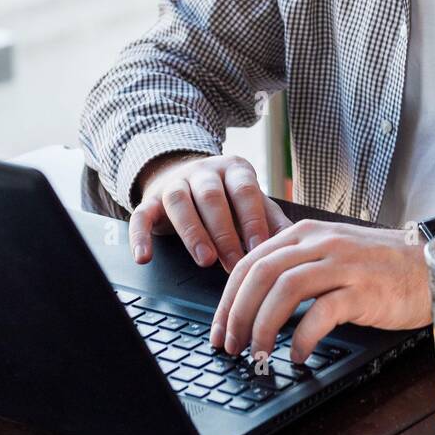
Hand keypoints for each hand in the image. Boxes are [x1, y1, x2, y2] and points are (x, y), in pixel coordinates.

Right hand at [129, 153, 292, 272]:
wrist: (184, 173)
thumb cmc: (228, 198)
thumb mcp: (252, 202)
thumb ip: (271, 220)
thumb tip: (295, 246)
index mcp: (235, 169)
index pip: (244, 192)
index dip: (252, 221)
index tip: (260, 250)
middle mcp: (203, 171)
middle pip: (212, 197)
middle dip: (224, 233)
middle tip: (234, 264)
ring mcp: (174, 183)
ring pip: (179, 202)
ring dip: (192, 232)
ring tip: (205, 261)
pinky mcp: (149, 200)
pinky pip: (141, 215)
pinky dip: (140, 236)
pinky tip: (144, 258)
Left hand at [208, 221, 431, 361]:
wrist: (431, 268)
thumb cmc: (381, 267)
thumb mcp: (332, 254)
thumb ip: (296, 266)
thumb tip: (254, 299)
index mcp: (306, 234)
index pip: (250, 261)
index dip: (227, 299)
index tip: (219, 328)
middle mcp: (320, 244)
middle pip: (260, 274)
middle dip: (236, 314)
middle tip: (230, 346)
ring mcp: (343, 265)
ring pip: (284, 290)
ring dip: (262, 326)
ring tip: (258, 353)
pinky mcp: (363, 290)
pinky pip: (322, 313)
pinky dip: (302, 338)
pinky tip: (297, 354)